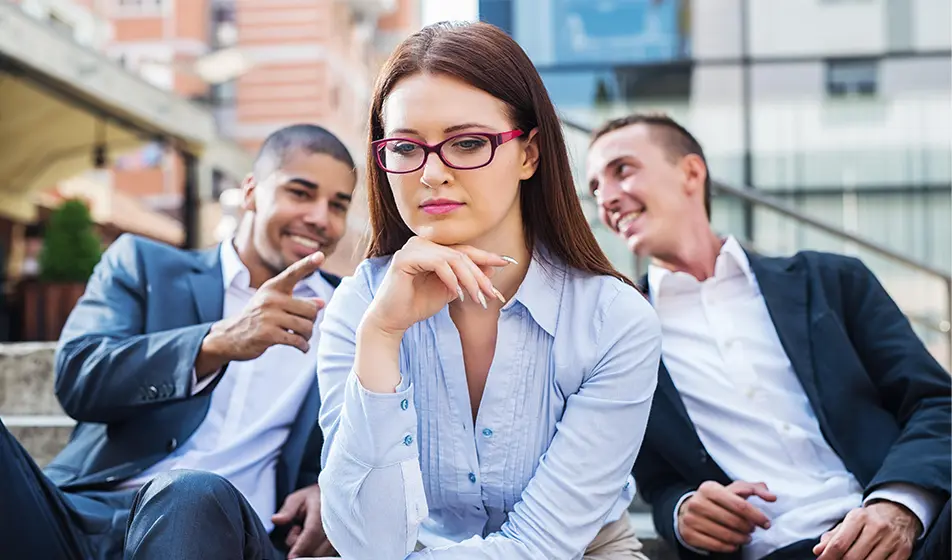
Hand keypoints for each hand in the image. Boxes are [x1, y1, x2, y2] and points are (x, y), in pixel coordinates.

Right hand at [195, 252, 325, 375]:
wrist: (229, 336)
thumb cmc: (257, 318)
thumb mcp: (273, 303)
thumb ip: (297, 302)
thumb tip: (321, 303)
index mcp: (273, 288)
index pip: (293, 273)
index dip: (308, 264)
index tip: (321, 255)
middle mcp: (271, 299)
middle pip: (310, 310)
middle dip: (312, 321)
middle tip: (306, 327)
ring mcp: (269, 317)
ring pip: (306, 326)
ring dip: (308, 336)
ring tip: (304, 338)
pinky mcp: (268, 334)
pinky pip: (297, 340)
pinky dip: (303, 346)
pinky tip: (302, 348)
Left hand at [272, 484, 335, 558]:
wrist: (334, 496)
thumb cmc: (315, 498)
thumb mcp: (298, 498)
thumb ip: (287, 510)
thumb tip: (276, 519)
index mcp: (323, 509)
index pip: (312, 531)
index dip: (301, 545)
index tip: (291, 556)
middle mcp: (335, 523)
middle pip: (317, 547)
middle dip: (302, 547)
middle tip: (296, 530)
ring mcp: (340, 533)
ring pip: (322, 553)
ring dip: (309, 549)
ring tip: (306, 532)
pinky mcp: (340, 541)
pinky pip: (327, 553)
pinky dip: (317, 550)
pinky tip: (314, 540)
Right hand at [361, 236, 511, 336]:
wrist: (392, 320)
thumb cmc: (417, 304)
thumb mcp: (451, 290)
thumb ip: (467, 278)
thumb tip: (491, 268)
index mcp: (432, 247)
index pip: (463, 250)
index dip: (486, 257)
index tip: (508, 263)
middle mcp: (422, 242)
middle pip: (461, 254)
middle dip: (480, 275)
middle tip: (492, 294)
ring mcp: (412, 247)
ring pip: (453, 258)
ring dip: (469, 280)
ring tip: (478, 299)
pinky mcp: (405, 258)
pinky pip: (438, 263)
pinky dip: (452, 279)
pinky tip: (459, 294)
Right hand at [677, 481, 775, 552]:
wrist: (688, 510)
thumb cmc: (716, 500)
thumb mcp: (733, 490)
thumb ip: (754, 489)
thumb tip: (772, 497)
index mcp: (709, 488)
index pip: (739, 504)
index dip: (756, 515)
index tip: (766, 523)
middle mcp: (698, 502)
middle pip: (734, 521)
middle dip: (748, 528)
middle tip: (752, 529)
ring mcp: (691, 519)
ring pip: (726, 535)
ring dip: (741, 539)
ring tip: (746, 537)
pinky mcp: (689, 534)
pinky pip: (716, 545)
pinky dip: (730, 547)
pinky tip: (734, 543)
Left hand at [813, 501, 920, 559]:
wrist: (899, 512)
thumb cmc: (868, 520)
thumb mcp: (849, 522)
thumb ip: (833, 537)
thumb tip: (818, 551)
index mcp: (858, 517)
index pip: (839, 543)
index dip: (828, 557)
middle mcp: (876, 527)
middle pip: (852, 557)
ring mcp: (891, 540)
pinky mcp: (903, 551)